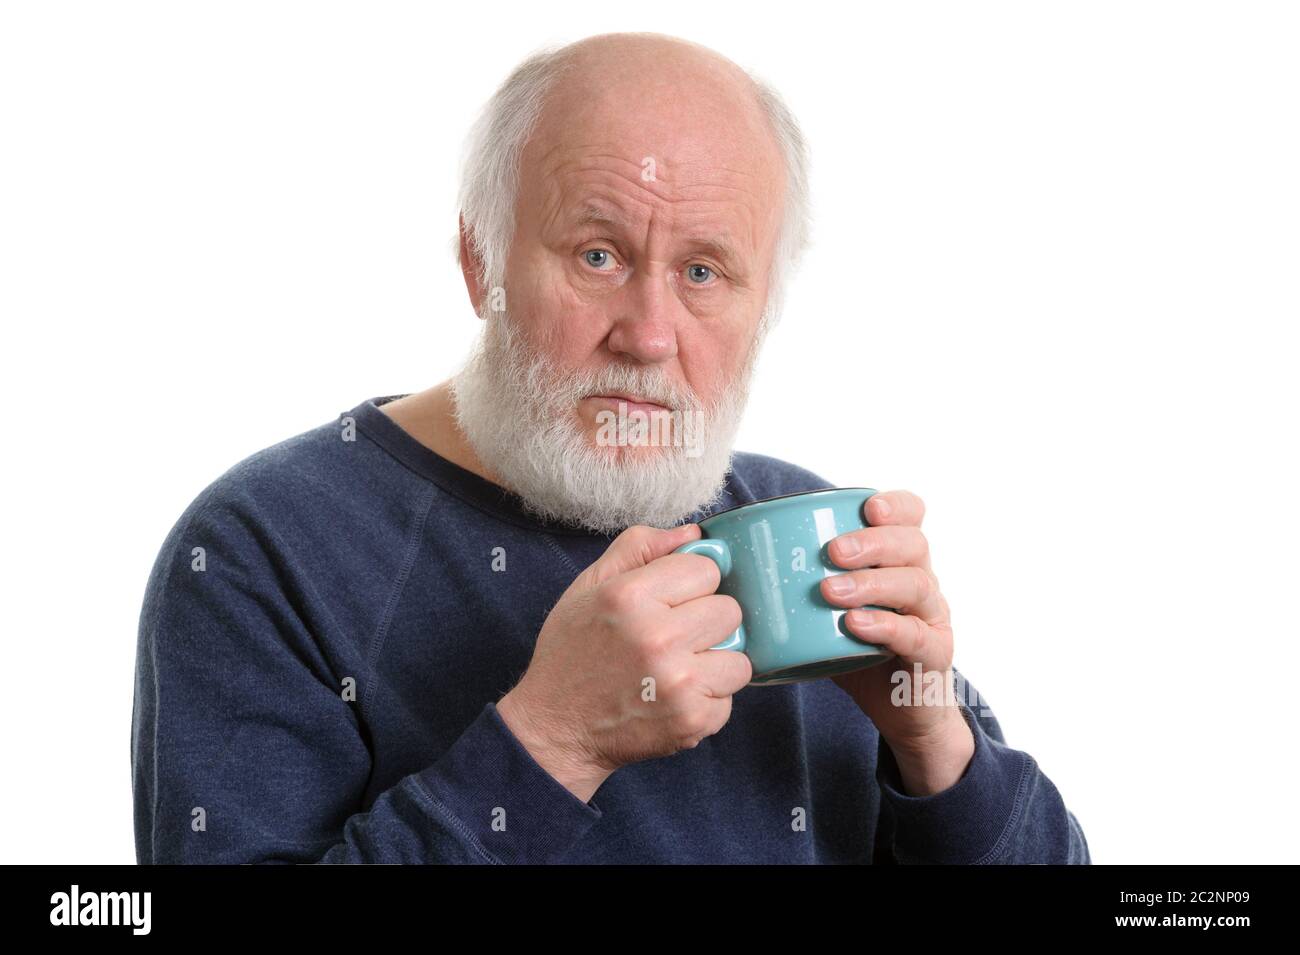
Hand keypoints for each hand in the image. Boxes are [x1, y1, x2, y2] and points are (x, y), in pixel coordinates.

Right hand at [497, 523, 752, 801]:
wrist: (556, 729)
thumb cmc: (572, 654)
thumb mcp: (589, 587)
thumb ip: (639, 549)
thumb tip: (694, 534)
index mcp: (631, 596)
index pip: (706, 569)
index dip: (690, 584)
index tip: (671, 601)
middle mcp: (658, 637)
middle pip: (729, 611)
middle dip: (706, 622)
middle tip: (675, 638)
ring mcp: (679, 683)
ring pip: (740, 657)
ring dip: (714, 664)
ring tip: (678, 670)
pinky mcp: (692, 721)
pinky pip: (730, 699)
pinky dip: (707, 701)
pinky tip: (674, 700)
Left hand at [821, 489, 973, 794]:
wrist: (900, 707)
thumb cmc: (855, 649)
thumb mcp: (824, 610)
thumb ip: (791, 583)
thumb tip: (723, 560)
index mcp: (897, 559)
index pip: (911, 515)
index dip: (894, 505)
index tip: (867, 506)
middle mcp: (921, 579)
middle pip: (913, 544)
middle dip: (872, 542)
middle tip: (832, 551)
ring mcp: (932, 616)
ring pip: (915, 584)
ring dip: (870, 583)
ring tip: (831, 592)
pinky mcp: (934, 654)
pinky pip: (917, 635)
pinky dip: (885, 627)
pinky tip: (856, 625)